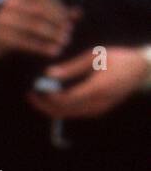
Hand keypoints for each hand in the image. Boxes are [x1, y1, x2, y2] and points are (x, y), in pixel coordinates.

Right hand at [0, 0, 78, 58]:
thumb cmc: (17, 25)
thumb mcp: (33, 14)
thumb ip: (55, 12)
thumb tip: (78, 13)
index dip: (59, 9)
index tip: (70, 22)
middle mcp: (9, 3)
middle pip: (40, 12)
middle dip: (57, 24)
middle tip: (69, 34)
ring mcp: (2, 20)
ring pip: (34, 27)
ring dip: (52, 36)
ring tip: (63, 44)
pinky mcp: (0, 37)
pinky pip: (26, 42)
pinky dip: (42, 47)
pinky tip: (54, 52)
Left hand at [27, 47, 148, 118]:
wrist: (142, 70)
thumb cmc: (119, 58)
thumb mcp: (95, 56)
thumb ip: (71, 67)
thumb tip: (48, 74)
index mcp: (96, 88)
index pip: (65, 99)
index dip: (47, 98)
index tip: (34, 89)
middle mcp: (96, 103)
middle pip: (63, 111)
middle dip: (43, 105)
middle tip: (30, 95)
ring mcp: (98, 110)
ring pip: (68, 115)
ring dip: (50, 108)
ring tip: (37, 96)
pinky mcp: (97, 111)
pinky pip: (74, 113)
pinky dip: (60, 108)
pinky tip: (52, 99)